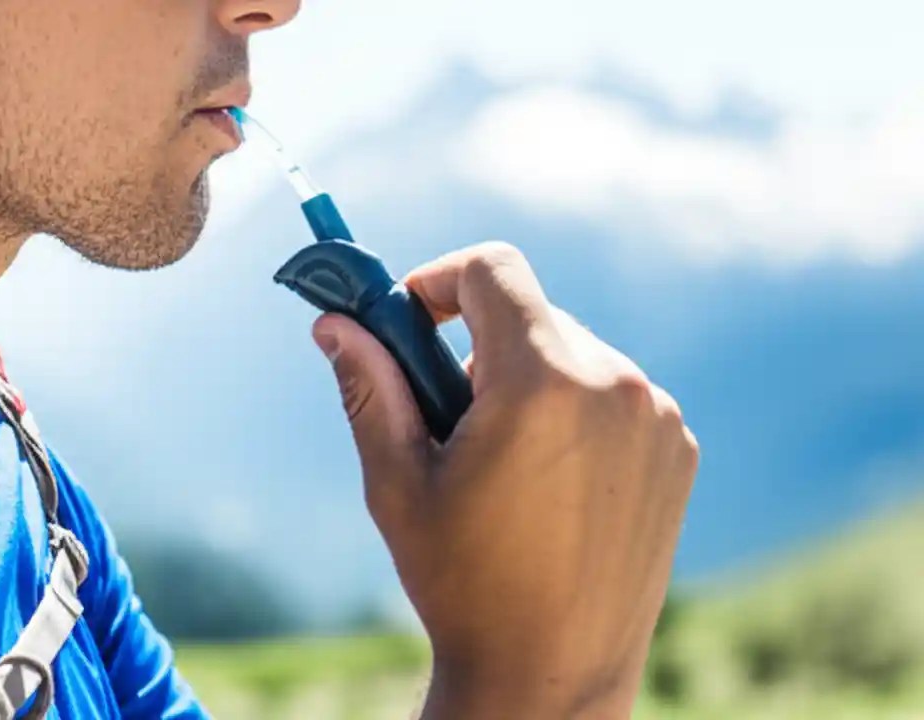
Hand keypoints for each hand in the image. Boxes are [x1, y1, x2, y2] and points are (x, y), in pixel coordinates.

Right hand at [311, 242, 698, 718]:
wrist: (553, 676)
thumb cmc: (465, 583)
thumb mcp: (398, 482)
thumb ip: (370, 387)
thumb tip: (334, 324)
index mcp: (540, 382)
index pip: (493, 268)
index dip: (440, 279)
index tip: (413, 321)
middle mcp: (614, 384)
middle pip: (530, 316)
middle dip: (479, 348)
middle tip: (449, 420)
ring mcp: (656, 418)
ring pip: (574, 355)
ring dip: (529, 383)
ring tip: (504, 467)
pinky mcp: (678, 449)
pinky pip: (615, 395)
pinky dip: (577, 414)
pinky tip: (553, 488)